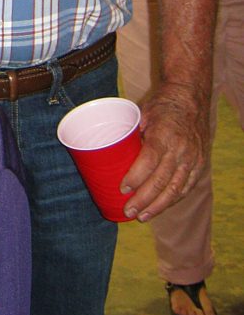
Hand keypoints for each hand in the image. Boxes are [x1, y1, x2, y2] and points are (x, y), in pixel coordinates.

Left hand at [120, 82, 209, 220]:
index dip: (135, 178)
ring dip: (157, 206)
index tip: (122, 189)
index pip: (150, 161)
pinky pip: (186, 187)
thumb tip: (114, 155)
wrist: (190, 98)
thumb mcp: (143, 114)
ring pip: (175, 189)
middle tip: (128, 211)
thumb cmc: (162, 104)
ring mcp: (193, 159)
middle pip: (162, 181)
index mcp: (164, 135)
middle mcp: (181, 149)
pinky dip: (172, 200)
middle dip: (144, 200)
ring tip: (142, 216)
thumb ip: (133, 135)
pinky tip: (160, 207)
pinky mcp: (199, 164)